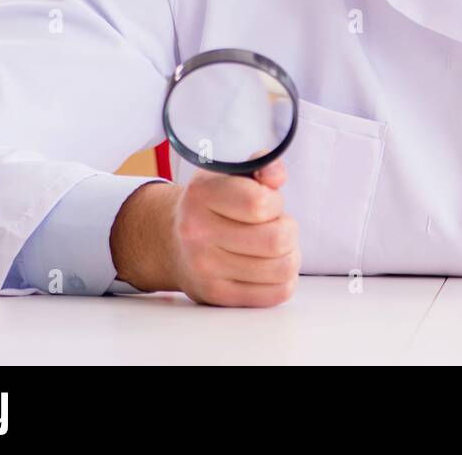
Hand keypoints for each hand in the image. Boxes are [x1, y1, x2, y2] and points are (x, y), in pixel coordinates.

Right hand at [112, 159, 300, 306]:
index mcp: (201, 195)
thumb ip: (262, 166)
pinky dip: (285, 279)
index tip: (268, 202)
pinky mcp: (218, 296)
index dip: (276, 202)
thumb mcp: (230, 174)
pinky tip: (270, 266)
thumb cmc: (212, 205)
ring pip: (282, 268)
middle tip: (276, 225)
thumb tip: (276, 176)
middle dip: (288, 229)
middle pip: (277, 239)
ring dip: (290, 254)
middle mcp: (198, 234)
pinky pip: (277, 293)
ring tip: (275, 246)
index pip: (259, 203)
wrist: (171, 243)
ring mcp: (205, 269)